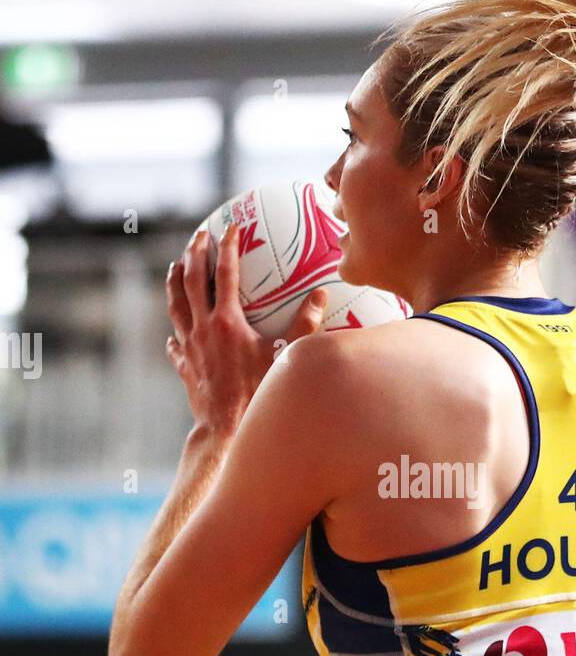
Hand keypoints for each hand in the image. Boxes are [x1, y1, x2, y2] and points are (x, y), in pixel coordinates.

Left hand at [166, 223, 328, 433]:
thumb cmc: (258, 393)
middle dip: (195, 254)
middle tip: (199, 235)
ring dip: (175, 282)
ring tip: (176, 266)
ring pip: (176, 306)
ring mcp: (190, 346)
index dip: (228, 247)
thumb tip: (321, 296)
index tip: (231, 228)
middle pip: (193, 281)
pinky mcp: (185, 365)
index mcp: (227, 321)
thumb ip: (304, 325)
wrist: (226, 427)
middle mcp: (203, 328)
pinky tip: (174, 332)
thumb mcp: (285, 356)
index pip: (226, 273)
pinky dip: (175, 331)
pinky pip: (175, 343)